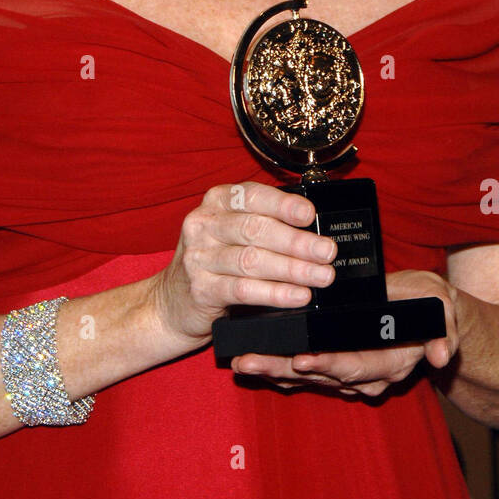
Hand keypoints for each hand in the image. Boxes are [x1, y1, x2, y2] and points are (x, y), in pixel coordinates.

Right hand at [149, 181, 337, 346]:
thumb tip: (314, 229)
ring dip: (293, 269)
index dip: (283, 205)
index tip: (310, 215)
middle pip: (256, 229)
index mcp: (217, 201)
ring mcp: (199, 257)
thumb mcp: (232, 232)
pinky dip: (276, 293)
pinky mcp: (201, 290)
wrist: (172, 302)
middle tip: (327, 252)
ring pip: (252, 260)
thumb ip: (264, 223)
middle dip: (297, 241)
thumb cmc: (214, 262)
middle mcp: (204, 224)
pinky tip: (299, 295)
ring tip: (321, 276)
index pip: (253, 196)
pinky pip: (244, 290)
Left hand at [229, 269, 461, 397]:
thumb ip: (444, 331)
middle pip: (319, 376)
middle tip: (250, 362)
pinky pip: (298, 370)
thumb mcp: (444, 308)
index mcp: (389, 362)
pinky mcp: (329, 366)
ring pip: (303, 376)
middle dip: (283, 370)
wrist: (426, 314)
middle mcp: (365, 376)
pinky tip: (248, 358)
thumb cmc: (430, 305)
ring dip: (271, 370)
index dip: (328, 365)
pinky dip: (273, 365)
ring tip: (241, 361)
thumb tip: (440, 354)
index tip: (302, 359)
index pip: (354, 367)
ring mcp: (345, 374)